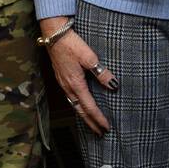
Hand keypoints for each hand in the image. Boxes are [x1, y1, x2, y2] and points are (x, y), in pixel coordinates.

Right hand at [39, 16, 117, 137]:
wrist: (54, 35)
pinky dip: (78, 106)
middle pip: (80, 111)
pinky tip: (81, 105)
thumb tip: (114, 86)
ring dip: (84, 116)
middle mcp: (68, 87)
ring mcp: (63, 84)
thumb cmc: (72, 44)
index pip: (89, 107)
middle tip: (100, 133)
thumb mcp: (90, 57)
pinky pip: (71, 98)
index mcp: (76, 84)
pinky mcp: (62, 79)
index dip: (98, 118)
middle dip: (90, 123)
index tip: (107, 128)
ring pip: (75, 105)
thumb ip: (101, 73)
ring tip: (92, 123)